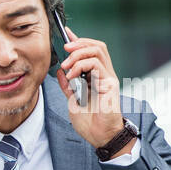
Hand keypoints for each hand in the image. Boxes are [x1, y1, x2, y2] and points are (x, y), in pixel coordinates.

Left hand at [55, 27, 126, 148]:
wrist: (100, 136)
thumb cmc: (90, 121)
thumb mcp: (72, 100)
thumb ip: (68, 85)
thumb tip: (60, 72)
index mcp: (96, 76)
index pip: (90, 51)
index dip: (79, 40)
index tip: (66, 33)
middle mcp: (104, 74)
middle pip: (97, 46)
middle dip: (79, 43)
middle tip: (65, 49)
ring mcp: (108, 78)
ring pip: (98, 51)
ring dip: (79, 53)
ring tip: (67, 65)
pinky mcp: (110, 84)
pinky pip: (97, 65)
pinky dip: (82, 66)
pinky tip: (72, 75)